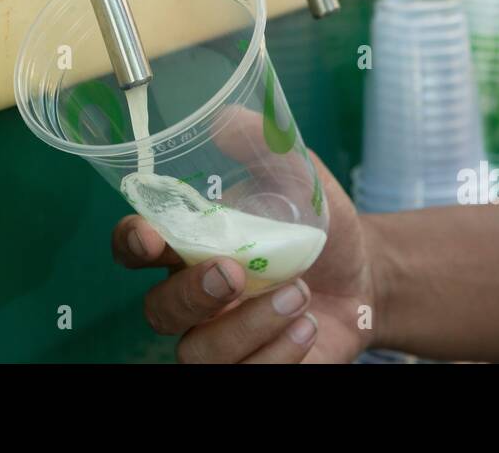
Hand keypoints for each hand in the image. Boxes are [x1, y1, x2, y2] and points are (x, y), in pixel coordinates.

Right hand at [110, 152, 379, 362]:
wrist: (366, 275)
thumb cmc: (317, 223)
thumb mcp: (298, 174)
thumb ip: (261, 143)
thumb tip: (223, 120)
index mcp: (190, 244)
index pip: (134, 249)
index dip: (132, 245)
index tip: (152, 239)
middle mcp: (194, 296)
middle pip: (160, 310)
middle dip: (193, 292)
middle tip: (237, 270)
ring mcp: (221, 339)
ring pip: (200, 354)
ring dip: (248, 327)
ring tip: (300, 296)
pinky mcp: (254, 368)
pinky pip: (245, 377)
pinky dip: (277, 355)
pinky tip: (307, 326)